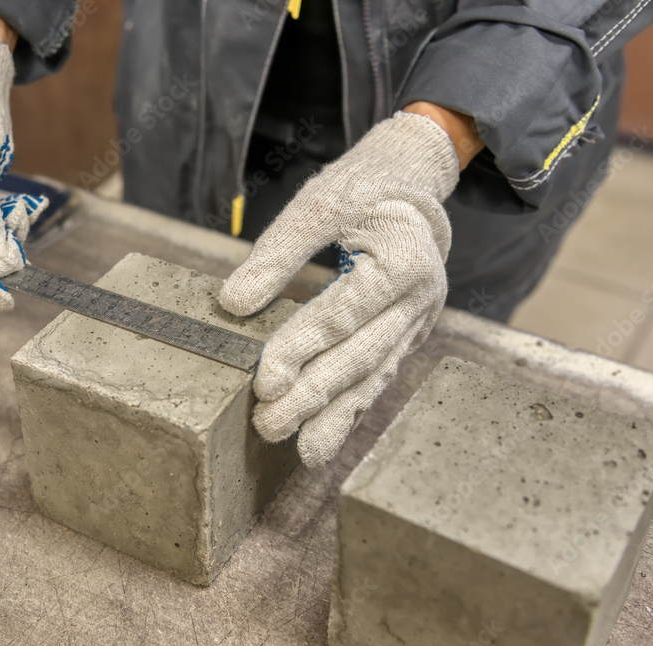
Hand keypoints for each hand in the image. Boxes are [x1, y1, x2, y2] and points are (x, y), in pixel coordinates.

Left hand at [219, 111, 459, 468]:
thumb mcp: (319, 204)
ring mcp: (419, 322)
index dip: (301, 348)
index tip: (264, 381)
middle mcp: (419, 297)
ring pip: (374, 376)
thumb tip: (233, 302)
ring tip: (303, 450)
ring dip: (336, 417)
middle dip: (313, 396)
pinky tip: (327, 437)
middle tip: (269, 424)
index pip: (342, 314)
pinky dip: (352, 409)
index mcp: (401, 259)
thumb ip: (276, 253)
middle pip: (360, 356)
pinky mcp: (409, 336)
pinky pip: (379, 377)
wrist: (411, 186)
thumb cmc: (360, 191)